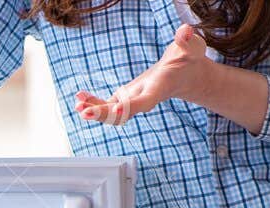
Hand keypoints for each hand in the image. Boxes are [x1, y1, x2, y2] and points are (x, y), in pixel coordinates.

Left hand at [76, 23, 214, 126]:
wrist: (185, 74)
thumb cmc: (188, 60)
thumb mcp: (192, 47)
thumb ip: (187, 40)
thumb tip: (185, 30)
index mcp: (159, 89)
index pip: (145, 102)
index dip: (131, 107)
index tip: (117, 108)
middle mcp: (144, 99)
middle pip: (123, 114)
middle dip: (103, 114)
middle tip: (84, 112)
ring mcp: (133, 101)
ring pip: (111, 114)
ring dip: (94, 111)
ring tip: (78, 104)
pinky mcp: (125, 98)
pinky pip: (106, 106)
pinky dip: (92, 103)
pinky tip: (79, 97)